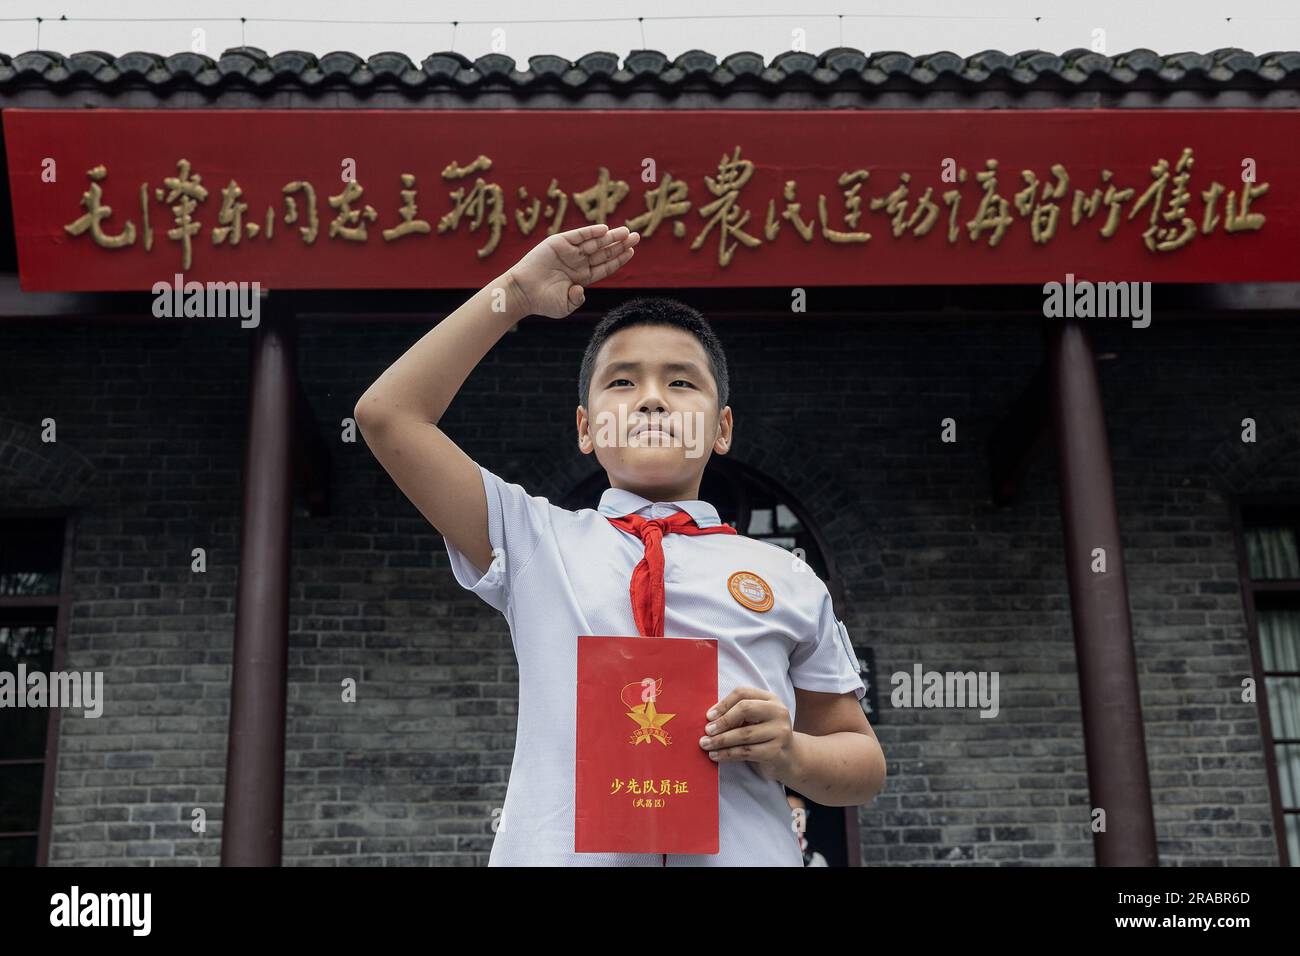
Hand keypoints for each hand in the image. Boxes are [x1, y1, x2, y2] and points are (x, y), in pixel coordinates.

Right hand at [504, 223, 639, 318]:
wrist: (522, 292)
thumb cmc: (542, 301)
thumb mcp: (565, 305)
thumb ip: (576, 299)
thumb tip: (581, 289)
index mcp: (581, 277)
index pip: (605, 266)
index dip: (618, 258)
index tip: (631, 251)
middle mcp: (577, 262)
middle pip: (604, 252)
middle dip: (620, 244)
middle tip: (637, 236)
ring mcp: (569, 252)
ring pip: (594, 242)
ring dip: (610, 236)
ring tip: (626, 231)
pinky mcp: (559, 243)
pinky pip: (578, 235)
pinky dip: (591, 232)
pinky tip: (604, 229)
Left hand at [699, 686, 796, 781]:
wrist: (789, 758)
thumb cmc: (765, 735)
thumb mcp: (755, 719)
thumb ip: (738, 714)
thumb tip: (710, 718)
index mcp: (770, 699)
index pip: (743, 693)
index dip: (723, 704)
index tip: (708, 716)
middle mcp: (778, 712)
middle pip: (745, 709)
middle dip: (723, 721)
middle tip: (707, 731)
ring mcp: (780, 732)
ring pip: (744, 734)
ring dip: (721, 740)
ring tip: (706, 745)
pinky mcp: (776, 751)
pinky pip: (746, 751)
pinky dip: (727, 754)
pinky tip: (715, 756)